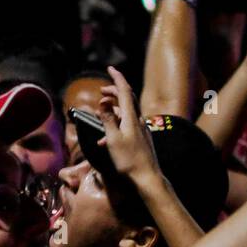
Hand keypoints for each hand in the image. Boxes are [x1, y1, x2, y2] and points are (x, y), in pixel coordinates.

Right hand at [96, 66, 160, 184]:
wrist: (147, 178)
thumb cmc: (129, 160)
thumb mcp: (113, 139)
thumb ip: (107, 120)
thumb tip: (103, 103)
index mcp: (131, 118)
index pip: (124, 91)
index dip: (117, 78)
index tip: (110, 68)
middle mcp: (138, 120)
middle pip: (126, 99)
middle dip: (113, 92)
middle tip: (101, 91)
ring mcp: (140, 129)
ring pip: (126, 112)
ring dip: (112, 109)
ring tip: (99, 112)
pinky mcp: (140, 138)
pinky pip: (126, 125)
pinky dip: (115, 125)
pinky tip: (103, 140)